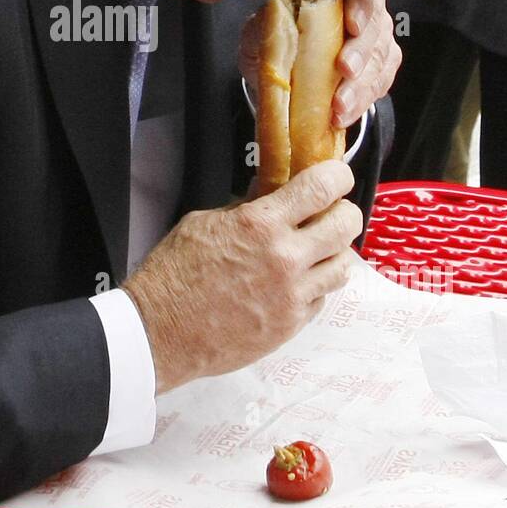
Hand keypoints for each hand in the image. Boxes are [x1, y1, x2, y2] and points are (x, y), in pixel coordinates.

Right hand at [122, 162, 362, 392]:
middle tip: (331, 212)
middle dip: (344, 212)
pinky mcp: (290, 325)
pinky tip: (296, 281)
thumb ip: (243, 209)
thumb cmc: (173, 275)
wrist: (161, 332)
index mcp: (260, 224)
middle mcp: (285, 258)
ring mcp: (292, 296)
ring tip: (317, 250)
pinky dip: (316, 285)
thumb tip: (268, 193)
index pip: (321, 188)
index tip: (337, 176)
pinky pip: (322, 298)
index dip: (337, 175)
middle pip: (346, 225)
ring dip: (334, 252)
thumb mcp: (202, 223)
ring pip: (343, 265)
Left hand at [238, 0, 401, 130]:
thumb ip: (268, 24)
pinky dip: (362, 102)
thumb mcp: (261, 31)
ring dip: (361, 86)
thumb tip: (272, 22)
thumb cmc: (273, 43)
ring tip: (340, 106)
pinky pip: (380, 83)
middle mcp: (364, 10)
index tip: (351, 26)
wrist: (279, 74)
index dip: (360, 6)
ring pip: (381, 58)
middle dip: (361, 52)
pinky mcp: (380, 69)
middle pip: (375, 26)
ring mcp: (376, 39)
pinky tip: (343, 115)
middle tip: (345, 70)